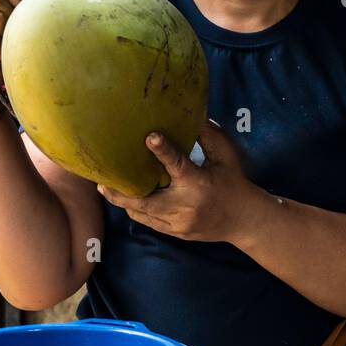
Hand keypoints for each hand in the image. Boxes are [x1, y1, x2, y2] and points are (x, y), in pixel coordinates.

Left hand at [97, 122, 267, 242]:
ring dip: (123, 201)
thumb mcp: (226, 156)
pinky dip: (136, 210)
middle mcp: (185, 205)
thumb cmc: (234, 182)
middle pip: (145, 200)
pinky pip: (149, 222)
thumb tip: (191, 114)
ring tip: (106, 188)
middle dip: (121, 191)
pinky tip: (125, 200)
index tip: (149, 136)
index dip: (162, 150)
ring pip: (141, 213)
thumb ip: (208, 136)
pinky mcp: (175, 232)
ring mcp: (178, 222)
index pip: (177, 165)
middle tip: (102, 179)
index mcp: (199, 183)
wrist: (244, 220)